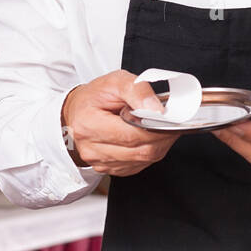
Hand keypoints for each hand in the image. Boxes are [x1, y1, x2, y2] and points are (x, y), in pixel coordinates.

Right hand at [60, 70, 179, 175]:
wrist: (77, 111)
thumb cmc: (95, 96)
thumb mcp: (115, 81)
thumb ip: (138, 90)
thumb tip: (157, 109)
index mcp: (89, 125)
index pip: (131, 135)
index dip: (156, 128)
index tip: (171, 120)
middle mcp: (91, 148)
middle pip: (140, 151)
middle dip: (162, 137)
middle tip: (173, 123)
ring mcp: (99, 162)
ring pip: (142, 160)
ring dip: (159, 145)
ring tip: (161, 128)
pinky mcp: (108, 169)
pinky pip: (138, 165)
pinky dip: (149, 153)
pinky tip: (150, 138)